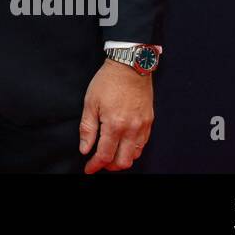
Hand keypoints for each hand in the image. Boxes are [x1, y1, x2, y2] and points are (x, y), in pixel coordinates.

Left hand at [78, 57, 154, 172]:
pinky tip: (123, 145)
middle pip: (123, 161)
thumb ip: (87, 128)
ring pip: (135, 155)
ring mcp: (143, 126)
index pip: (105, 155)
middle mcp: (131, 129)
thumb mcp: (90, 102)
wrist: (130, 66)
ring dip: (122, 159)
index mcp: (114, 124)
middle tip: (99, 162)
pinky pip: (143, 144)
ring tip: (110, 154)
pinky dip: (132, 150)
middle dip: (109, 166)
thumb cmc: (108, 81)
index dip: (95, 165)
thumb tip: (85, 149)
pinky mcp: (149, 122)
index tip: (88, 169)